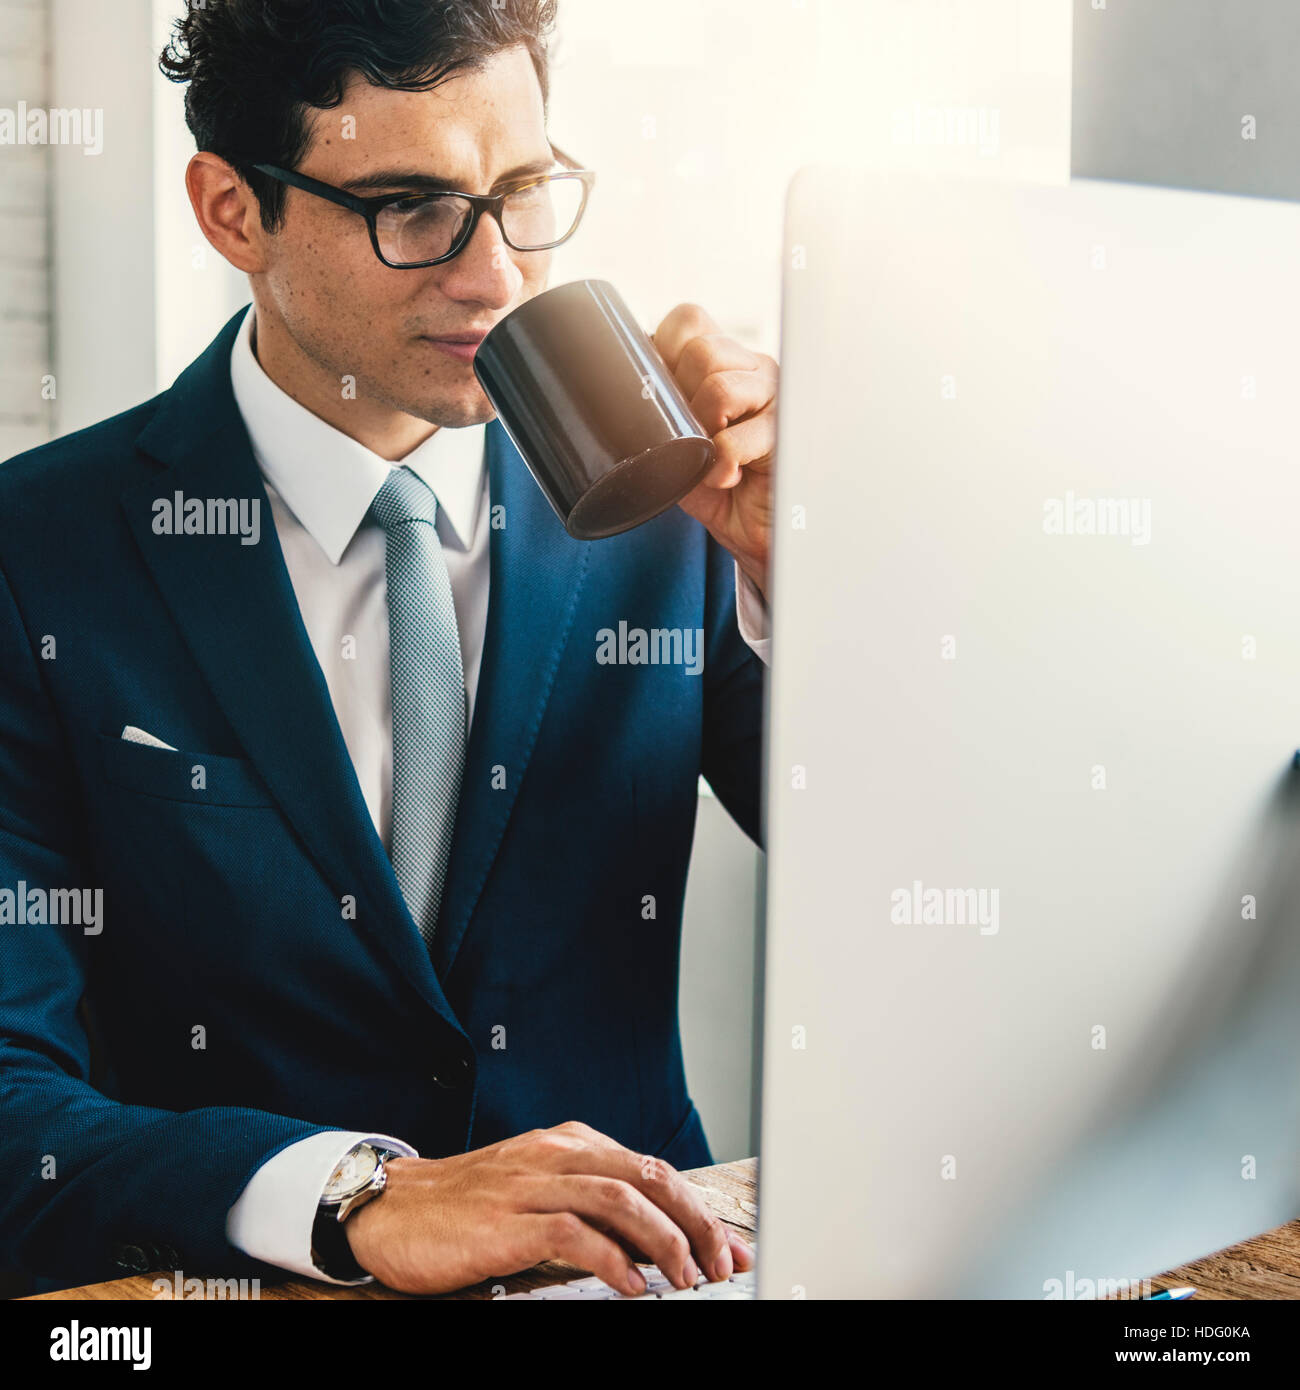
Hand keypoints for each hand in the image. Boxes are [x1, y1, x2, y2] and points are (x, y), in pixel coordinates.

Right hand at [343, 1120, 754, 1296]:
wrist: (390, 1207)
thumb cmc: (465, 1207)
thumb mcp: (534, 1188)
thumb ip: (587, 1203)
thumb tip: (650, 1242)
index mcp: (569, 1143)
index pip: (651, 1168)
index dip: (697, 1208)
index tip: (729, 1246)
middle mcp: (556, 1153)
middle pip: (648, 1176)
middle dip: (696, 1222)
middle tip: (723, 1265)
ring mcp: (531, 1183)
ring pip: (620, 1199)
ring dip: (665, 1242)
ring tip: (688, 1280)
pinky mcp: (506, 1220)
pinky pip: (573, 1234)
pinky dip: (612, 1261)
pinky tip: (632, 1288)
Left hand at [653, 303, 777, 601]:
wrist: (753, 529)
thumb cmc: (715, 484)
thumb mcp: (677, 442)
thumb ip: (658, 411)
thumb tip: (611, 388)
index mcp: (725, 361)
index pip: (689, 319)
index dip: (665, 349)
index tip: (661, 393)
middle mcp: (753, 369)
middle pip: (703, 351)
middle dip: (683, 396)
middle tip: (689, 434)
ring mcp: (775, 397)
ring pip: (721, 388)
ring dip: (703, 429)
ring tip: (708, 455)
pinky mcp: (786, 434)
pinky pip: (736, 440)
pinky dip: (721, 466)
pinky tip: (725, 477)